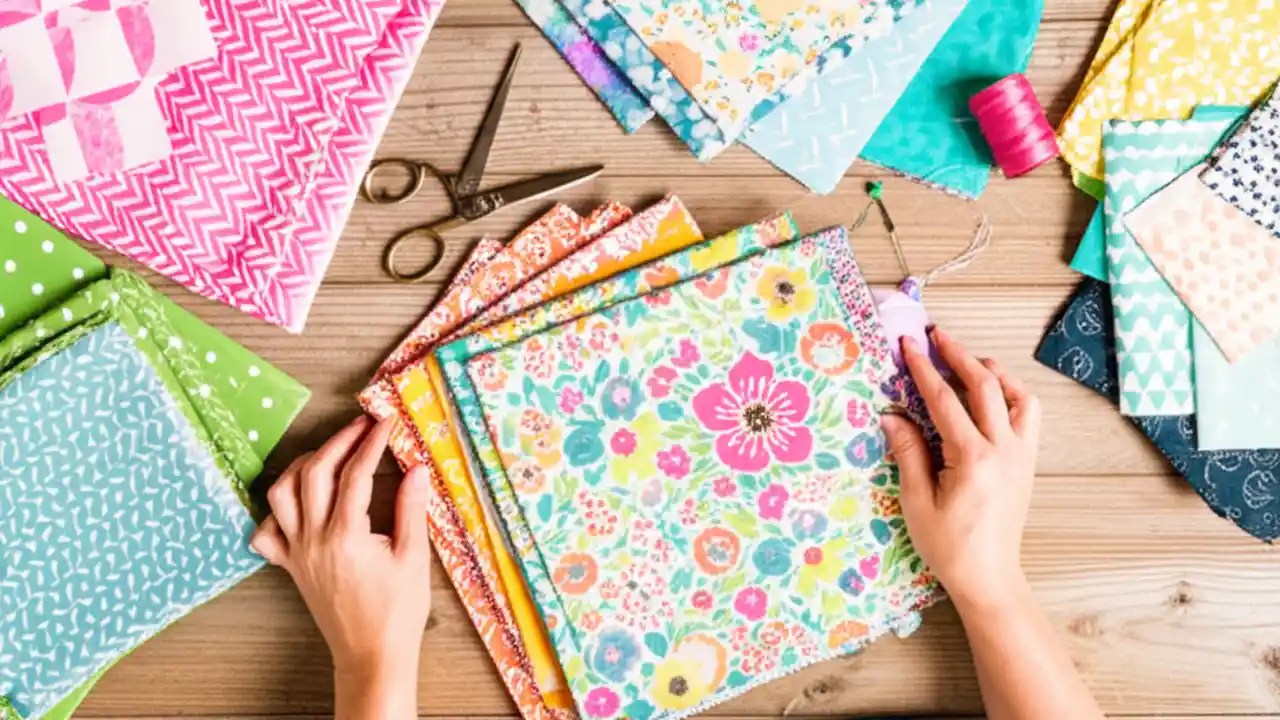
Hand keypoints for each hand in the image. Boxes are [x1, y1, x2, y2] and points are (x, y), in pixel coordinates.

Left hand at [250, 415, 433, 678]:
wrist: (371, 654)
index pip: (356, 474)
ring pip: (281, 494)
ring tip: (327, 453)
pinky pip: (267, 532)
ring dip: (301, 465)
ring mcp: (298, 553)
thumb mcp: (413, 558)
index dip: (371, 443)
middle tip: (360, 426)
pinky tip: (297, 501)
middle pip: (314, 473)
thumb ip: (411, 509)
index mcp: (346, 536)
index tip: (385, 423)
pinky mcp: (291, 567)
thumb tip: (415, 468)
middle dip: (337, 441)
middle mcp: (314, 540)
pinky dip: (275, 510)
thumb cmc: (397, 612)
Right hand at [880, 328, 1041, 613]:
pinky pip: (1028, 414)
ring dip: (991, 371)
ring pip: (1017, 394)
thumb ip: (908, 453)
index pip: (946, 401)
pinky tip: (990, 392)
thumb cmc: (948, 546)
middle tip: (935, 335)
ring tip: (965, 361)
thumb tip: (890, 415)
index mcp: (974, 460)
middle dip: (958, 355)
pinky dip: (1011, 393)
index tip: (909, 344)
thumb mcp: (917, 501)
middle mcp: (1005, 450)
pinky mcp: (1028, 461)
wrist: (989, 576)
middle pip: (985, 385)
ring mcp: (1022, 454)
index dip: (924, 369)